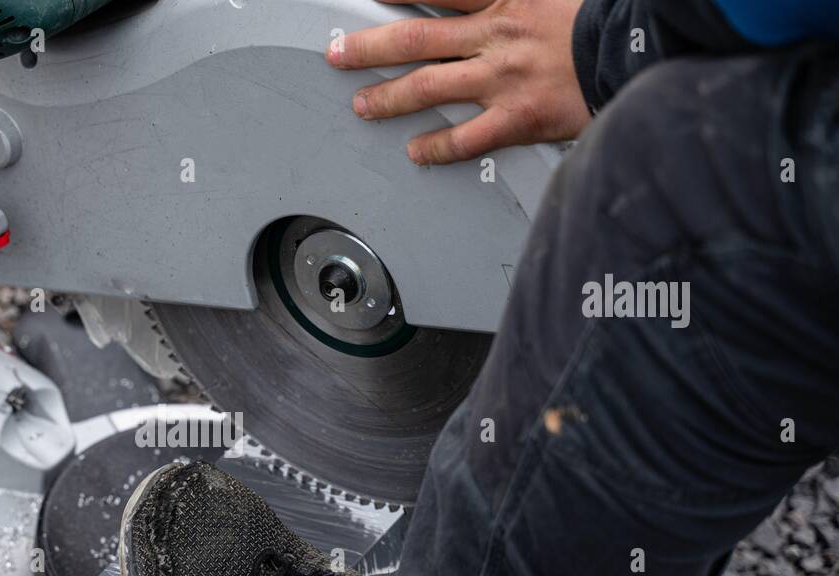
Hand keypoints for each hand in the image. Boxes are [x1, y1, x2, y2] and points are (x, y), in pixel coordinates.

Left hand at [328, 0, 590, 164]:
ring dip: (387, 98)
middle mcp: (496, 36)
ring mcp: (502, 79)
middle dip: (368, 46)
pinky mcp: (516, 118)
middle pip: (414, 38)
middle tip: (339, 53)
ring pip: (427, 87)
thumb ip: (517, 0)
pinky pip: (464, 139)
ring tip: (363, 104)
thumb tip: (487, 3)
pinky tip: (416, 151)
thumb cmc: (606, 20)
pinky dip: (435, 147)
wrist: (645, 49)